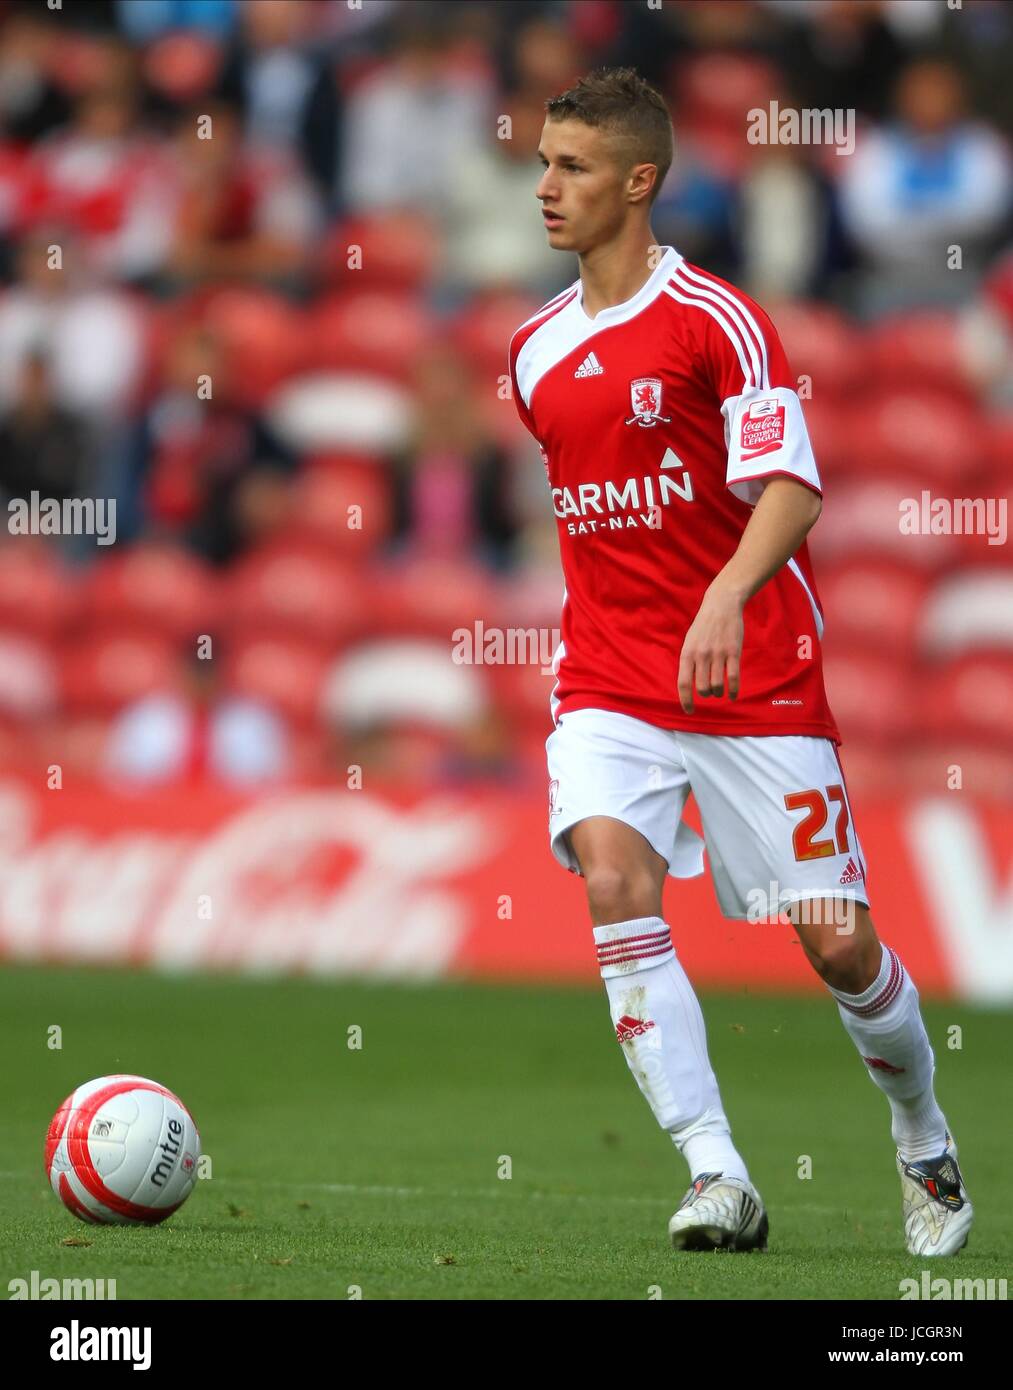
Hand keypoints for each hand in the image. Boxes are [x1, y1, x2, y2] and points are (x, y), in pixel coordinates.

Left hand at [677, 583, 744, 712]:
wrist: (721, 605)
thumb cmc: (704, 626)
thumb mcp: (690, 642)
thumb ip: (689, 662)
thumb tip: (688, 685)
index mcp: (687, 653)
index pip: (683, 683)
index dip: (686, 700)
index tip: (690, 711)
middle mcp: (701, 655)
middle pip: (702, 688)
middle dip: (705, 695)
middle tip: (708, 692)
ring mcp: (718, 654)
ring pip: (717, 686)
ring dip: (718, 693)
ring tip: (719, 691)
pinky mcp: (733, 652)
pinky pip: (733, 678)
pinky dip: (734, 690)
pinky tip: (733, 695)